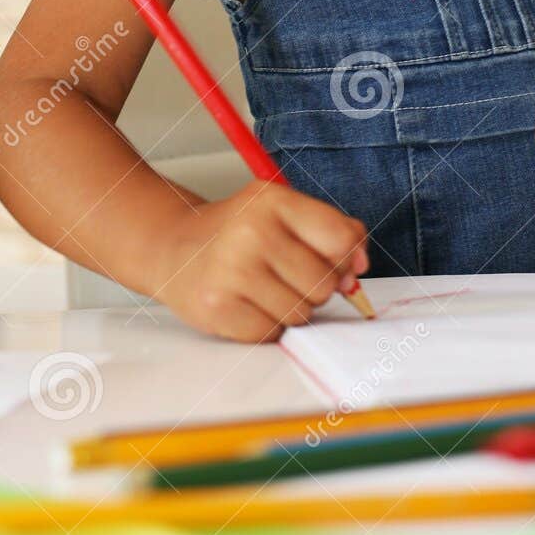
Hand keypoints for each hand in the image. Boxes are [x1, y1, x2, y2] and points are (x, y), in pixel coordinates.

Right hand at [155, 179, 369, 342]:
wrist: (175, 248)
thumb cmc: (241, 232)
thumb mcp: (286, 212)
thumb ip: (335, 232)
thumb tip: (359, 270)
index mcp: (274, 200)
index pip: (342, 240)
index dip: (345, 259)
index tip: (331, 261)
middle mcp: (251, 232)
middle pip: (325, 284)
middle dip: (316, 287)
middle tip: (288, 275)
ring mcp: (231, 271)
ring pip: (302, 313)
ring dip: (292, 309)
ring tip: (266, 289)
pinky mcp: (216, 308)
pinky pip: (272, 333)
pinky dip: (267, 326)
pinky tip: (249, 305)